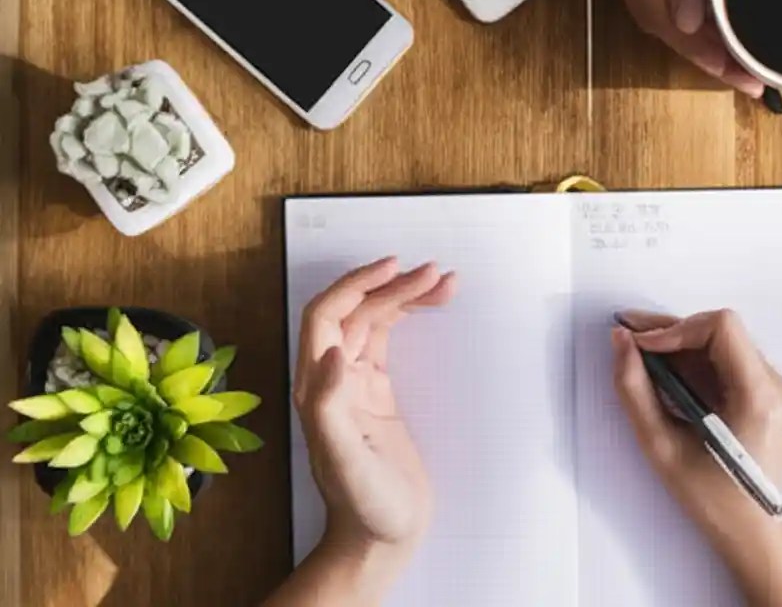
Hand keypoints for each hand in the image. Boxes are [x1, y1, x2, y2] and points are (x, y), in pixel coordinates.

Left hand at [293, 257, 456, 557]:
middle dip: (390, 284)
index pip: (328, 317)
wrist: (382, 535)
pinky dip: (409, 316)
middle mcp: (330, 377)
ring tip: (443, 281)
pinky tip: (433, 304)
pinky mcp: (376, 390)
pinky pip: (388, 338)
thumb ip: (331, 406)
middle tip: (431, 272)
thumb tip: (330, 352)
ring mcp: (354, 382)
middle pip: (356, 311)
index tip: (394, 268)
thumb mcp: (346, 458)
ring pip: (375, 320)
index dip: (356, 285)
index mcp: (317, 388)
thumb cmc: (364, 504)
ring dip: (404, 295)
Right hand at [599, 0, 765, 97]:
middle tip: (748, 77)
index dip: (702, 55)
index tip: (740, 76)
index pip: (663, 20)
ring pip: (666, 1)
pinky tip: (722, 11)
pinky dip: (698, 2)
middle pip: (663, 19)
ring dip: (702, 33)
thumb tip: (690, 20)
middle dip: (705, 54)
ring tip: (740, 55)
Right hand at [612, 309, 781, 530]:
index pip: (722, 327)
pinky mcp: (768, 394)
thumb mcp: (661, 446)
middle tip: (628, 337)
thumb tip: (621, 343)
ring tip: (640, 355)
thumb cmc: (712, 498)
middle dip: (671, 332)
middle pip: (720, 332)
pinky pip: (728, 361)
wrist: (751, 528)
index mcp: (758, 395)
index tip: (640, 344)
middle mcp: (776, 384)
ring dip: (680, 346)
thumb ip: (634, 390)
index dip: (675, 327)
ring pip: (722, 343)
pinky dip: (694, 361)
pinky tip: (665, 374)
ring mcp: (776, 388)